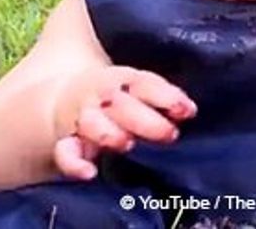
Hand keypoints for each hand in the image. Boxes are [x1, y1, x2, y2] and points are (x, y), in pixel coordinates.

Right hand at [52, 65, 196, 179]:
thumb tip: (189, 111)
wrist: (66, 98)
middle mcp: (101, 98)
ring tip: (126, 143)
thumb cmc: (119, 99)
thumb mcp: (138, 90)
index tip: (187, 112)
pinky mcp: (68, 144)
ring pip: (92, 123)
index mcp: (122, 82)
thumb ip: (164, 100)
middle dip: (144, 118)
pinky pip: (66, 153)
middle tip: (169, 134)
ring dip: (109, 132)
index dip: (165, 96)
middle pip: (120, 103)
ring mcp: (83, 120)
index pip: (144, 84)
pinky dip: (75, 163)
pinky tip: (89, 173)